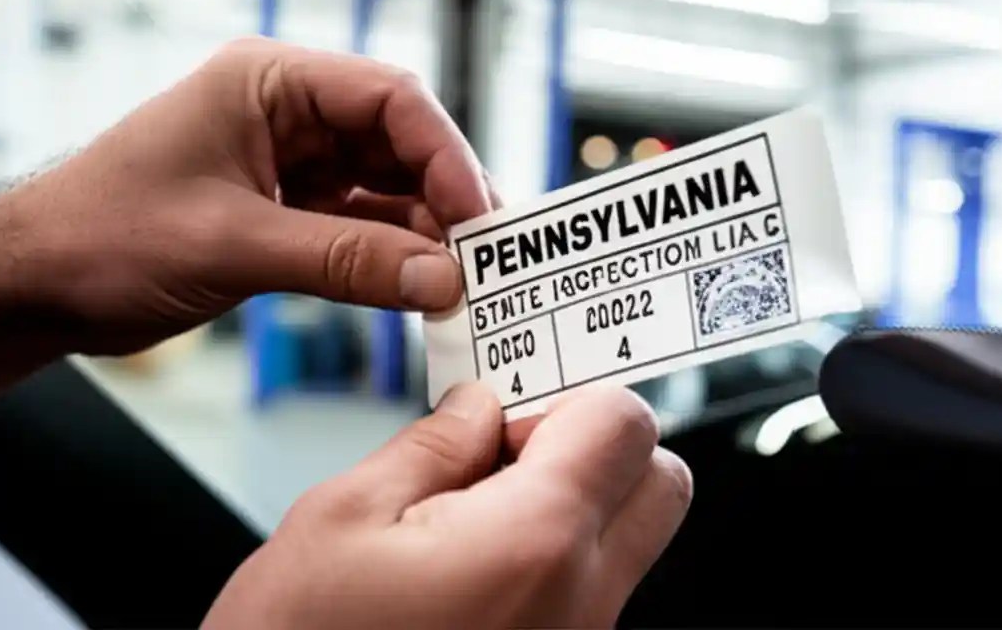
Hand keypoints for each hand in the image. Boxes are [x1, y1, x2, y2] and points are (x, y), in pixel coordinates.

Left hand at [0, 38, 494, 401]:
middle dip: (445, 197)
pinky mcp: (290, 211)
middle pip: (401, 143)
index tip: (477, 215)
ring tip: (463, 280)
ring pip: (388, 188)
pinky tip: (422, 287)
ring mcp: (293, 163)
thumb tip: (439, 279)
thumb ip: (344, 261)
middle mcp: (290, 115)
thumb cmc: (105, 235)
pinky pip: (362, 227)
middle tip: (485, 255)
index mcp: (270, 83)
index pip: (389, 99)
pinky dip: (393, 256)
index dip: (445, 153)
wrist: (39, 283)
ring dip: (426, 233)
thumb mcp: (233, 245)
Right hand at [202, 384, 692, 628]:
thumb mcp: (341, 519)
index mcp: (534, 544)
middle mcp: (581, 602)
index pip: (627, 423)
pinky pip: (593, 593)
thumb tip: (477, 409)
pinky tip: (474, 569)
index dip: (570, 400)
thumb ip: (431, 447)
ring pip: (629, 542)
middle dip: (598, 449)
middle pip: (660, 484)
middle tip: (509, 458)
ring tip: (475, 519)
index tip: (507, 420)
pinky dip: (555, 563)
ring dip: (576, 508)